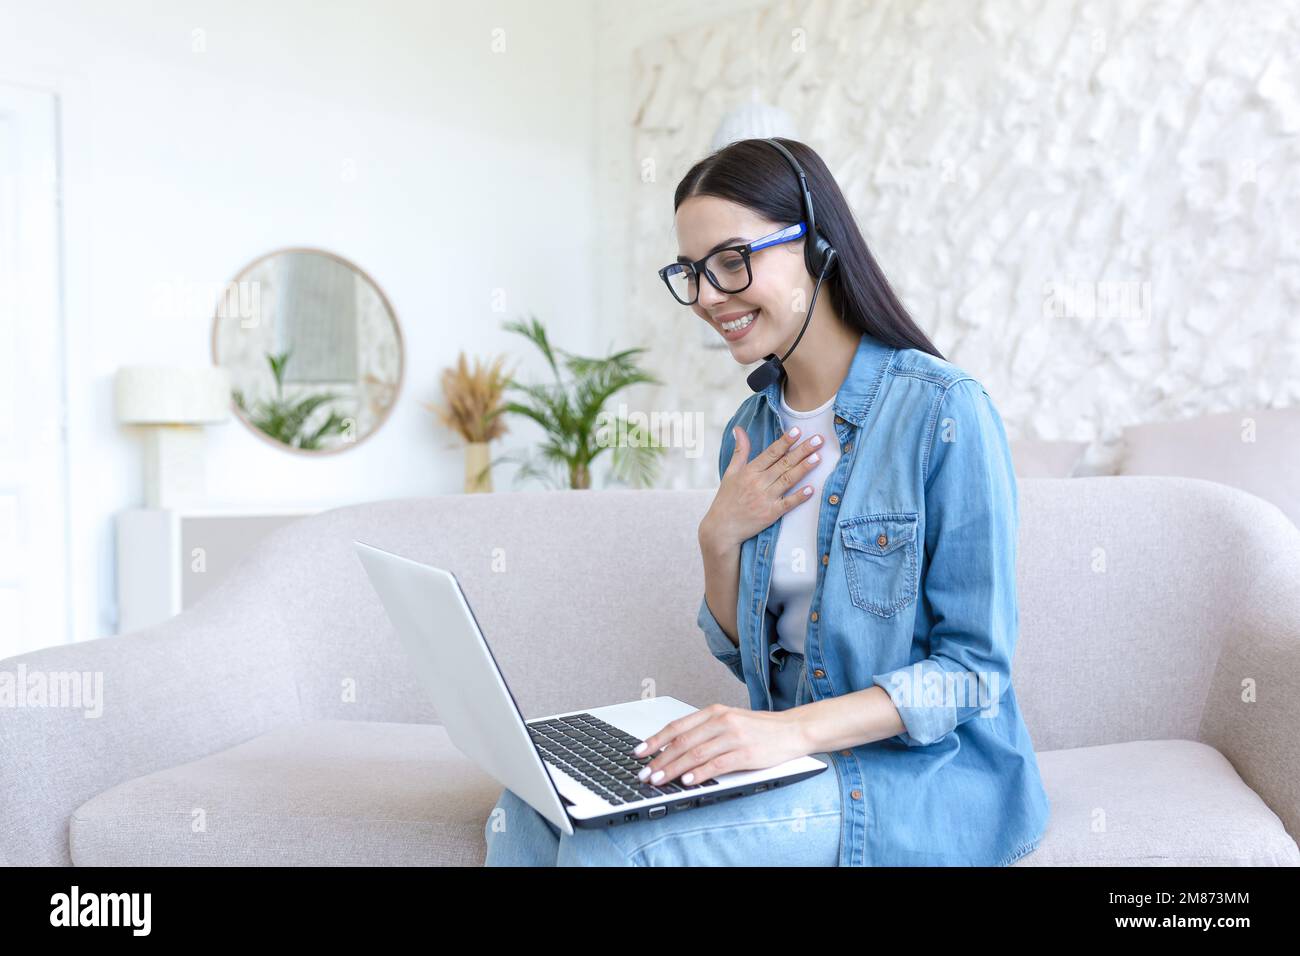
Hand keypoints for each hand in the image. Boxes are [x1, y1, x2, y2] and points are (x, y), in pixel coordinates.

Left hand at [630, 704, 808, 787]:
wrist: (793, 730)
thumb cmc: (760, 728)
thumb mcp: (729, 721)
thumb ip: (704, 731)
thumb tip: (674, 748)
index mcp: (715, 711)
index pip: (677, 726)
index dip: (655, 740)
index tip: (639, 752)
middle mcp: (722, 721)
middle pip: (682, 742)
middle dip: (660, 759)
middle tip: (644, 773)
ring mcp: (734, 737)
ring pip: (695, 754)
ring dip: (674, 769)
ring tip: (659, 780)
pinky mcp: (746, 754)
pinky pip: (717, 765)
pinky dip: (699, 774)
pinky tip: (688, 781)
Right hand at [699, 424, 823, 552]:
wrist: (722, 528)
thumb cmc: (726, 499)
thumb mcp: (730, 472)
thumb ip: (739, 451)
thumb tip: (738, 429)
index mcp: (749, 471)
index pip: (771, 453)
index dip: (785, 441)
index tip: (797, 431)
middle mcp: (758, 483)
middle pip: (783, 463)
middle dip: (802, 450)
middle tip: (818, 439)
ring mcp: (765, 499)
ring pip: (788, 480)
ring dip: (804, 468)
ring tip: (818, 457)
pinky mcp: (770, 514)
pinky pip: (788, 504)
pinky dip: (799, 497)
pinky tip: (811, 489)